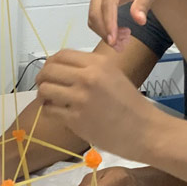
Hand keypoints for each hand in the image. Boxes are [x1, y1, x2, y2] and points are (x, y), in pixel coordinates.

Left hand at [35, 50, 167, 160]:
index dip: (50, 63)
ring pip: (45, 89)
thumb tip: (61, 68)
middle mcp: (88, 77)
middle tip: (45, 87)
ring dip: (44, 95)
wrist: (144, 130)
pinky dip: (50, 111)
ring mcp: (81, 98)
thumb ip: (89, 69)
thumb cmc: (130, 104)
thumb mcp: (113, 75)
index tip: (50, 72)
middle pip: (49, 70)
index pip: (61, 55)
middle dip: (42, 78)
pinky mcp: (76, 119)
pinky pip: (50, 110)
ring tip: (52, 101)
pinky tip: (59, 113)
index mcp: (98, 63)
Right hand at [89, 0, 172, 47]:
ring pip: (93, 15)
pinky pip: (95, 14)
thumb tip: (139, 20)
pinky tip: (118, 33)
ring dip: (105, 32)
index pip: (107, 3)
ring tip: (124, 40)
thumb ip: (143, 3)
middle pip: (96, 11)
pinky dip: (104, 27)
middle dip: (106, 32)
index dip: (109, 24)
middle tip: (121, 46)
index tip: (113, 40)